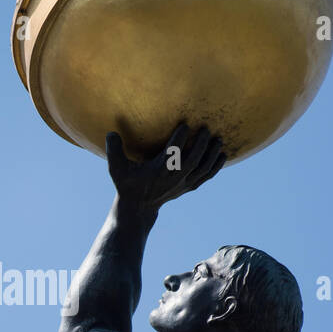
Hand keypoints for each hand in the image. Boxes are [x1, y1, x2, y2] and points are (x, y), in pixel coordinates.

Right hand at [106, 123, 225, 212]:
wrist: (139, 207)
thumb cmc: (127, 183)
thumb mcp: (116, 168)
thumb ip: (114, 150)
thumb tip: (111, 133)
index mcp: (158, 170)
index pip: (172, 152)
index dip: (180, 138)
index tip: (185, 124)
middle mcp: (173, 177)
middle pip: (192, 159)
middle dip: (201, 143)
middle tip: (206, 128)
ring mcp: (183, 184)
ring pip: (202, 168)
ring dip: (212, 153)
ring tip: (218, 139)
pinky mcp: (188, 187)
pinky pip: (206, 176)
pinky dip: (215, 166)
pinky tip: (222, 155)